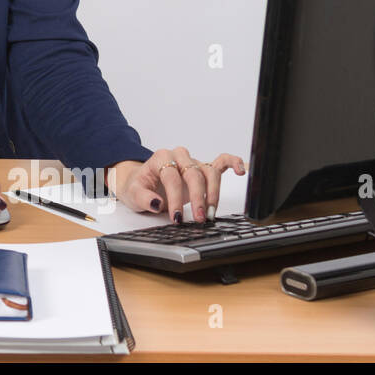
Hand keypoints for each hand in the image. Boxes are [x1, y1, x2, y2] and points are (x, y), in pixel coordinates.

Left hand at [108, 147, 245, 222]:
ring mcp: (193, 162)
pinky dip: (233, 163)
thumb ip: (143, 198)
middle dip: (198, 198)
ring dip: (213, 193)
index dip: (175, 198)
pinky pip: (221, 162)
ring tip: (211, 213)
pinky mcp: (203, 169)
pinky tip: (242, 171)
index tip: (176, 217)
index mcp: (161, 158)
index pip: (172, 177)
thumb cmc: (138, 186)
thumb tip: (156, 202)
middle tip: (199, 218)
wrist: (141, 182)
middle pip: (194, 174)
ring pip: (209, 172)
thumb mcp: (133, 194)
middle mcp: (179, 156)